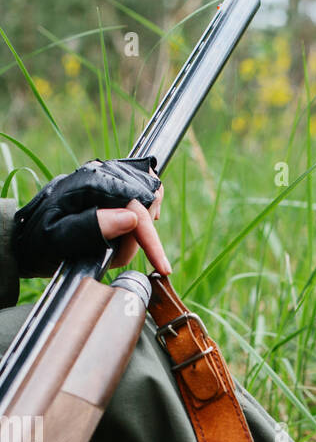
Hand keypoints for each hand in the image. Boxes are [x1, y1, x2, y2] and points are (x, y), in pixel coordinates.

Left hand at [12, 158, 171, 277]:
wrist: (27, 239)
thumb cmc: (39, 241)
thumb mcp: (58, 239)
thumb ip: (93, 227)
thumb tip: (130, 218)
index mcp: (91, 182)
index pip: (136, 207)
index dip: (151, 239)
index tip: (162, 267)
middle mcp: (102, 174)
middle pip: (146, 205)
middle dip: (138, 238)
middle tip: (113, 253)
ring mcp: (108, 179)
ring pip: (145, 207)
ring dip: (134, 236)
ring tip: (108, 247)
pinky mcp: (111, 188)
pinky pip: (138, 206)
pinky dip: (135, 228)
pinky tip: (117, 236)